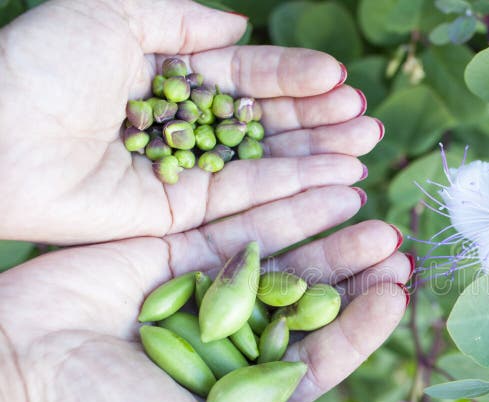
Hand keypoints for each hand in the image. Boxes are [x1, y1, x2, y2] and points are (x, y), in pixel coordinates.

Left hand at [0, 0, 380, 243]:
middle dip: (319, 120)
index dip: (292, 79)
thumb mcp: (112, 14)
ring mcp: (184, 173)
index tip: (338, 80)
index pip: (245, 77)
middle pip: (265, 124)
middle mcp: (183, 126)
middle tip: (367, 119)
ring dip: (319, 155)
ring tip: (366, 146)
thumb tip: (240, 26)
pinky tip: (338, 180)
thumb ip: (180, 19)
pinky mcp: (179, 216)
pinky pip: (246, 199)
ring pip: (265, 163)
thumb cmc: (43, 66)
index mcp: (166, 75)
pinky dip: (293, 190)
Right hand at [0, 189, 411, 401]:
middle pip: (311, 299)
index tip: (396, 292)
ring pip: (285, 256)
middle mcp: (239, 335)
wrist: (12, 366)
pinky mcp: (181, 248)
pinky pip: (241, 222)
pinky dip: (280, 205)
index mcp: (248, 386)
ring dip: (328, 232)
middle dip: (354, 271)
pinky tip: (320, 186)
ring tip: (370, 211)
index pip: (320, 353)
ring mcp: (212, 288)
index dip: (362, 324)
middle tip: (394, 245)